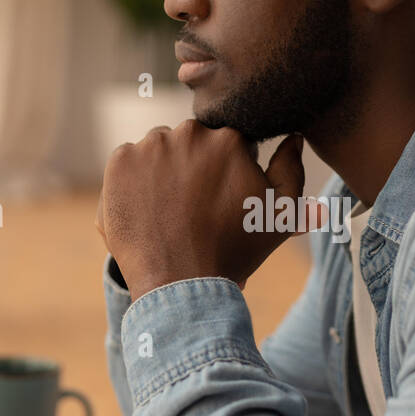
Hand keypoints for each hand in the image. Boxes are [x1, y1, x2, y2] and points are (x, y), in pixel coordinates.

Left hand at [95, 121, 306, 298]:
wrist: (180, 282)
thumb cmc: (233, 251)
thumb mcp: (279, 217)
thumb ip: (291, 171)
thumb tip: (294, 138)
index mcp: (229, 139)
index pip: (228, 144)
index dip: (227, 173)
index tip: (220, 200)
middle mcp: (189, 133)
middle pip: (193, 144)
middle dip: (194, 168)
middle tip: (194, 210)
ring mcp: (151, 146)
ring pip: (160, 151)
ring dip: (164, 171)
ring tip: (169, 211)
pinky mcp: (120, 162)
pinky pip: (129, 162)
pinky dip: (134, 181)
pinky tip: (147, 210)